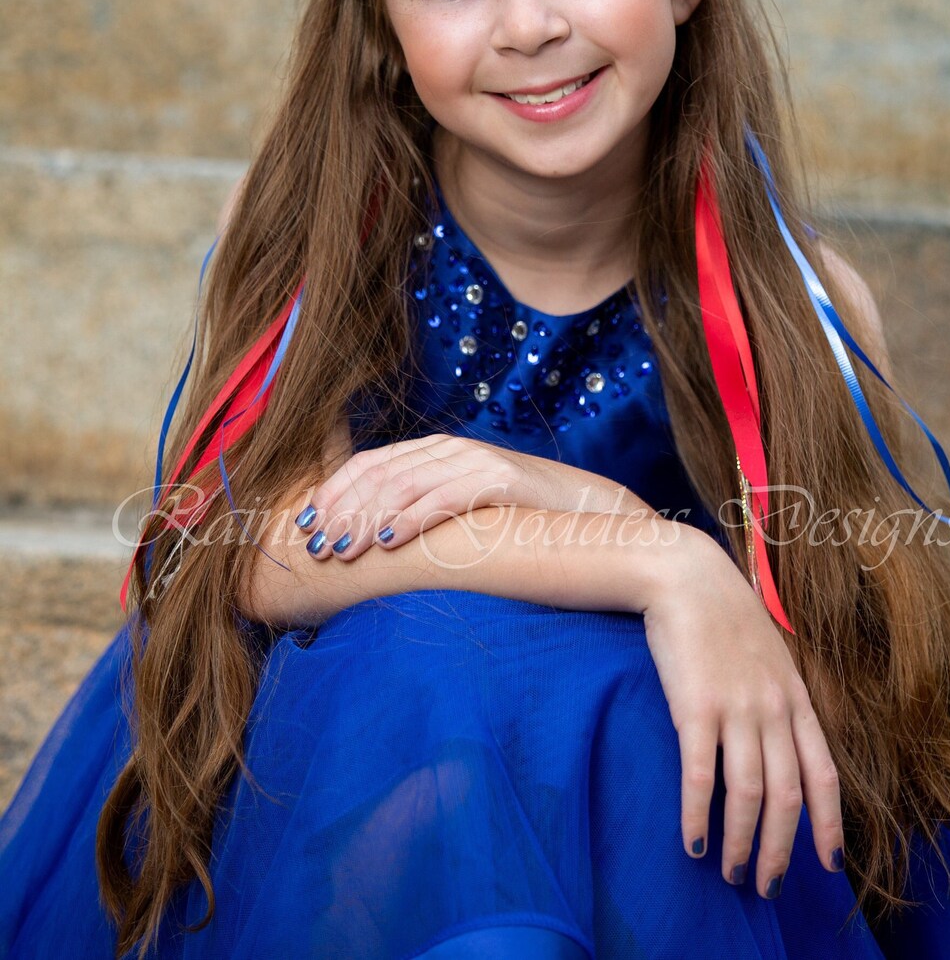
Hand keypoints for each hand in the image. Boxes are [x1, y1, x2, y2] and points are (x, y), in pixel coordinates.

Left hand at [295, 432, 651, 560]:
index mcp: (437, 451)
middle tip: (314, 547)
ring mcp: (476, 461)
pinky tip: (386, 543)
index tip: (304, 524)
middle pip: (379, 473)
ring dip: (364, 520)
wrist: (593, 516)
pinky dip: (410, 520)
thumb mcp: (464, 509)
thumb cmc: (522, 522)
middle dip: (340, 510)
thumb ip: (424, 510)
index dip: (333, 491)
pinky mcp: (500, 482)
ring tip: (341, 552)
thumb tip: (370, 540)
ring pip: (403, 485)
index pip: (370, 462)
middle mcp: (451, 448)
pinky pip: (443, 498)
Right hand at [640, 527, 844, 896]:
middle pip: (786, 797)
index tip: (828, 865)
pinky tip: (694, 842)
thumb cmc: (723, 616)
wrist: (686, 575)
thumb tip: (783, 747)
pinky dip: (699, 816)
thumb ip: (780, 699)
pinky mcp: (695, 707)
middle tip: (765, 886)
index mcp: (795, 697)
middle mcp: (773, 708)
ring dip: (740, 843)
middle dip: (779, 851)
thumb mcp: (769, 655)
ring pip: (748, 795)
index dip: (828, 824)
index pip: (823, 773)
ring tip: (729, 871)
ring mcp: (736, 708)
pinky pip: (701, 776)